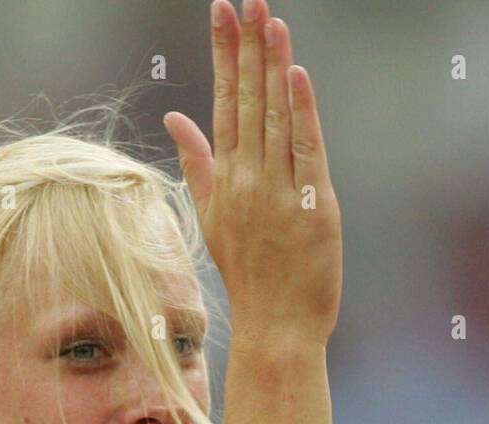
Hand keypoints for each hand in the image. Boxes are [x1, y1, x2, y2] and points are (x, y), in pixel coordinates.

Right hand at [164, 0, 342, 348]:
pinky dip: (301, 113)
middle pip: (248, 100)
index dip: (225, 54)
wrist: (276, 327)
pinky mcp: (313, 207)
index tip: (223, 11)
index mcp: (226, 179)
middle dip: (247, 46)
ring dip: (274, 67)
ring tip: (271, 20)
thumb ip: (197, 163)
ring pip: (275, 118)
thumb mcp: (213, 218)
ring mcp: (279, 193)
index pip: (222, 102)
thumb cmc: (250, 276)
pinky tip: (297, 75)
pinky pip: (305, 152)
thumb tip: (175, 117)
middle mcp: (248, 180)